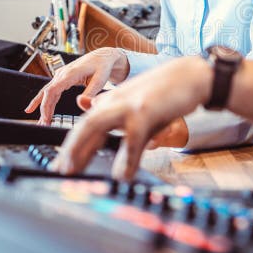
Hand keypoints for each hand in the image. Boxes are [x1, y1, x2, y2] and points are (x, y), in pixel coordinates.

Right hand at [24, 47, 128, 124]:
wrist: (103, 56)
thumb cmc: (103, 66)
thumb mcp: (100, 79)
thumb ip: (91, 91)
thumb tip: (81, 102)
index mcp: (70, 73)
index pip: (52, 90)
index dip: (46, 105)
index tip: (46, 118)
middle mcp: (62, 73)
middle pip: (47, 93)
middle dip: (43, 110)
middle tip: (43, 125)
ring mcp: (61, 75)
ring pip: (47, 92)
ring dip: (43, 107)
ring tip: (41, 122)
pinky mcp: (63, 78)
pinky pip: (51, 91)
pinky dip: (44, 101)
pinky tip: (36, 110)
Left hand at [52, 56, 210, 179]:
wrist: (191, 76)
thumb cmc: (165, 92)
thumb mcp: (136, 101)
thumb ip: (115, 108)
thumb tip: (91, 110)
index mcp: (113, 100)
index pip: (86, 124)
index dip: (73, 146)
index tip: (64, 165)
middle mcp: (115, 101)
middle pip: (84, 125)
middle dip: (70, 149)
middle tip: (60, 171)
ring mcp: (129, 106)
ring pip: (95, 125)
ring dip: (81, 149)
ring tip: (73, 170)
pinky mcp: (145, 112)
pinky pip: (131, 140)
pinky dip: (125, 160)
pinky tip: (122, 176)